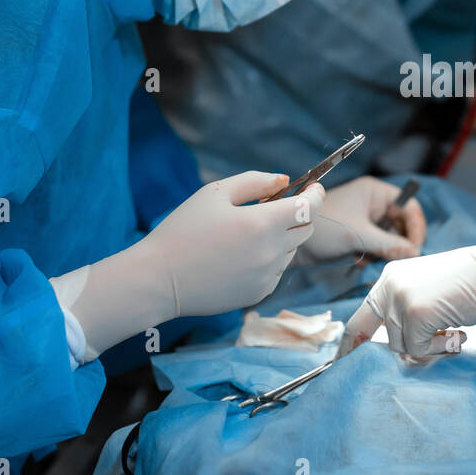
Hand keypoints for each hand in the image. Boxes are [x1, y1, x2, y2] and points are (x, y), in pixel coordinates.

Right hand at [60, 172, 322, 358]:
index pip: (309, 207)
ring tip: (247, 233)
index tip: (313, 187)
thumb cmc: (183, 230)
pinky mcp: (259, 293)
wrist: (159, 279)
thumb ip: (255, 182)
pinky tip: (239, 256)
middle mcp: (271, 252)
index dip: (316, 194)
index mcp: (263, 223)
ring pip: (291, 250)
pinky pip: (276, 270)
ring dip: (282, 237)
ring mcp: (267, 276)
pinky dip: (268, 259)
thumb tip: (285, 181)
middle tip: (279, 206)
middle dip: (300, 214)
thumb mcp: (214, 193)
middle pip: (306, 229)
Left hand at [298, 176, 425, 263]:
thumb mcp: (359, 237)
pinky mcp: (356, 231)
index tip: (416, 249)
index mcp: (374, 191)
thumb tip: (416, 253)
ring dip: (385, 250)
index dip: (416, 227)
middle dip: (399, 242)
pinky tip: (361, 261)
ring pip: (389, 235)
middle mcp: (371, 201)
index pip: (409, 205)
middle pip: (401, 222)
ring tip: (374, 260)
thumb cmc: (323, 229)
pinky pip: (376, 242)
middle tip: (397, 260)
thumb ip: (390, 244)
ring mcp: (364, 216)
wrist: (290, 242)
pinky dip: (374, 253)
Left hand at [336, 235, 475, 358]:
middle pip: (383, 337)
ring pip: (402, 346)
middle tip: (433, 347)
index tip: (343, 362)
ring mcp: (401, 299)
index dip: (353, 343)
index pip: (362, 315)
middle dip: (405, 349)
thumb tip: (399, 345)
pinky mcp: (416, 314)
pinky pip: (419, 350)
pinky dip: (439, 348)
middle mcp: (390, 285)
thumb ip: (408, 310)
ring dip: (429, 346)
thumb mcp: (430, 290)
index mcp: (391, 277)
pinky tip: (459, 332)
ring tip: (454, 329)